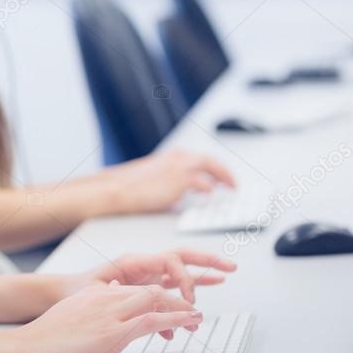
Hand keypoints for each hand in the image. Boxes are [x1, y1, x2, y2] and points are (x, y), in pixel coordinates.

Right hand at [11, 281, 202, 352]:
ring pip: (156, 298)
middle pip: (150, 288)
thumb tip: (106, 305)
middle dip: (175, 297)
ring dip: (181, 307)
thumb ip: (91, 309)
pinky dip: (175, 318)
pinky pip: (152, 319)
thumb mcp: (71, 317)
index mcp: (95, 295)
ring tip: (196, 317)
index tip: (168, 307)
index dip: (156, 297)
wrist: (29, 349)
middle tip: (191, 311)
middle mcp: (105, 297)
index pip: (134, 288)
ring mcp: (109, 313)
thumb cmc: (45, 340)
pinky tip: (188, 322)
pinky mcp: (113, 332)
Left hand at [62, 249, 236, 304]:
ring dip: (203, 274)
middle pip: (182, 257)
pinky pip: (173, 287)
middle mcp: (143, 265)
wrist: (62, 294)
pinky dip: (189, 290)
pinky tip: (205, 291)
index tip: (188, 300)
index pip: (170, 261)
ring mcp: (146, 275)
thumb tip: (140, 298)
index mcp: (133, 262)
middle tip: (229, 266)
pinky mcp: (145, 286)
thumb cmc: (76, 290)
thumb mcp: (95, 291)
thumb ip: (118, 292)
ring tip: (226, 275)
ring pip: (181, 272)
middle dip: (207, 260)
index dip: (185, 278)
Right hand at [101, 149, 235, 213]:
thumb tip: (180, 194)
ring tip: (231, 188)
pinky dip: (210, 188)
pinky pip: (203, 183)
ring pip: (211, 167)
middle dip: (224, 171)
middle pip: (211, 160)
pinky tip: (211, 195)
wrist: (118, 190)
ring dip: (224, 178)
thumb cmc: (130, 187)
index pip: (200, 158)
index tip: (220, 177)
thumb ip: (170, 182)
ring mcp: (180, 167)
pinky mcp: (179, 180)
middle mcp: (179, 158)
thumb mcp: (154, 179)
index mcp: (173, 156)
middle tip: (233, 183)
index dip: (214, 168)